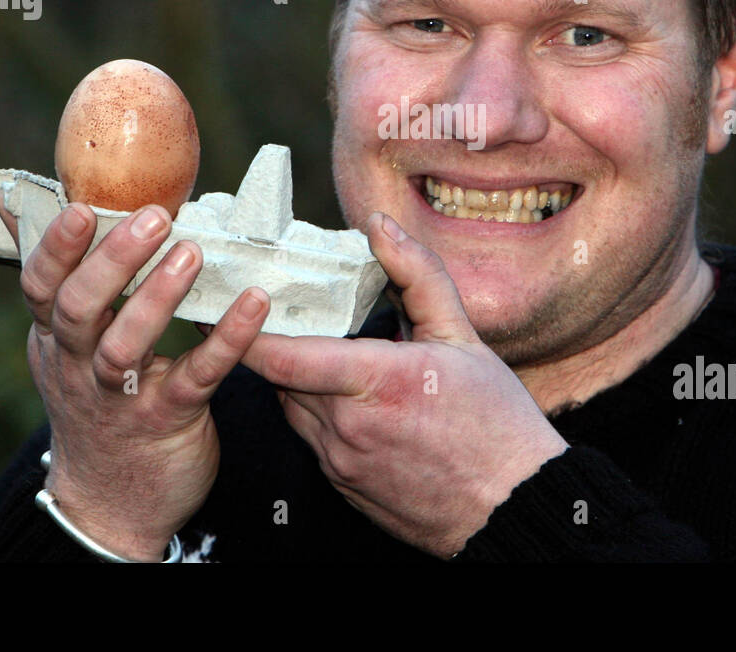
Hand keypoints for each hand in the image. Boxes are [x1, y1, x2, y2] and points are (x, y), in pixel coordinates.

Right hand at [0, 189, 269, 560]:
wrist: (110, 505)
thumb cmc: (95, 403)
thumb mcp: (63, 344)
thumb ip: (56, 277)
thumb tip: (17, 202)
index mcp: (55, 339)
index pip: (40, 287)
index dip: (57, 248)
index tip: (81, 206)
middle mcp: (78, 366)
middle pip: (79, 309)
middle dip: (113, 260)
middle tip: (154, 216)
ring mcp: (120, 397)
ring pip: (126, 346)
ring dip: (158, 297)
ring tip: (192, 253)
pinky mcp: (168, 419)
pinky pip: (197, 376)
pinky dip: (226, 340)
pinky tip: (252, 305)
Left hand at [240, 212, 569, 558]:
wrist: (511, 506)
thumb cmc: (495, 423)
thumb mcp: (463, 336)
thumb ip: (417, 275)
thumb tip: (380, 228)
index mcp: (377, 383)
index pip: (283, 357)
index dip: (244, 330)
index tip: (224, 305)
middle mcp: (349, 428)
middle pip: (281, 378)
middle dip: (276, 344)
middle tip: (273, 312)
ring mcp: (342, 463)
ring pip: (293, 408)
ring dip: (298, 379)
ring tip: (325, 353)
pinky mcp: (344, 486)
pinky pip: (313, 439)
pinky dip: (320, 412)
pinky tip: (353, 399)